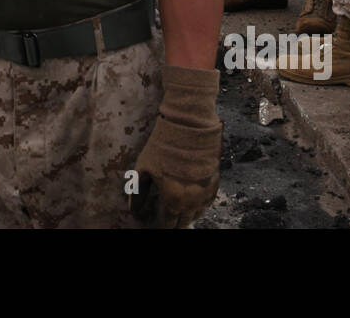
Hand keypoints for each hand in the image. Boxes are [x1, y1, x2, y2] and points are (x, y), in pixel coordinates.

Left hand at [131, 66, 222, 227]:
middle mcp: (191, 200)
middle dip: (172, 223)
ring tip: (176, 214)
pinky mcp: (215, 182)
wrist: (189, 125)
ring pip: (196, 215)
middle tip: (163, 219)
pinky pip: (207, 203)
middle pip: (182, 223)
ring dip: (186, 216)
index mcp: (172, 198)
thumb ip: (138, 192)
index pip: (166, 224)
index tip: (151, 222)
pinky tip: (190, 204)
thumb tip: (134, 211)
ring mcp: (205, 192)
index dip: (158, 224)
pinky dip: (198, 207)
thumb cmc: (162, 144)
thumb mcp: (144, 167)